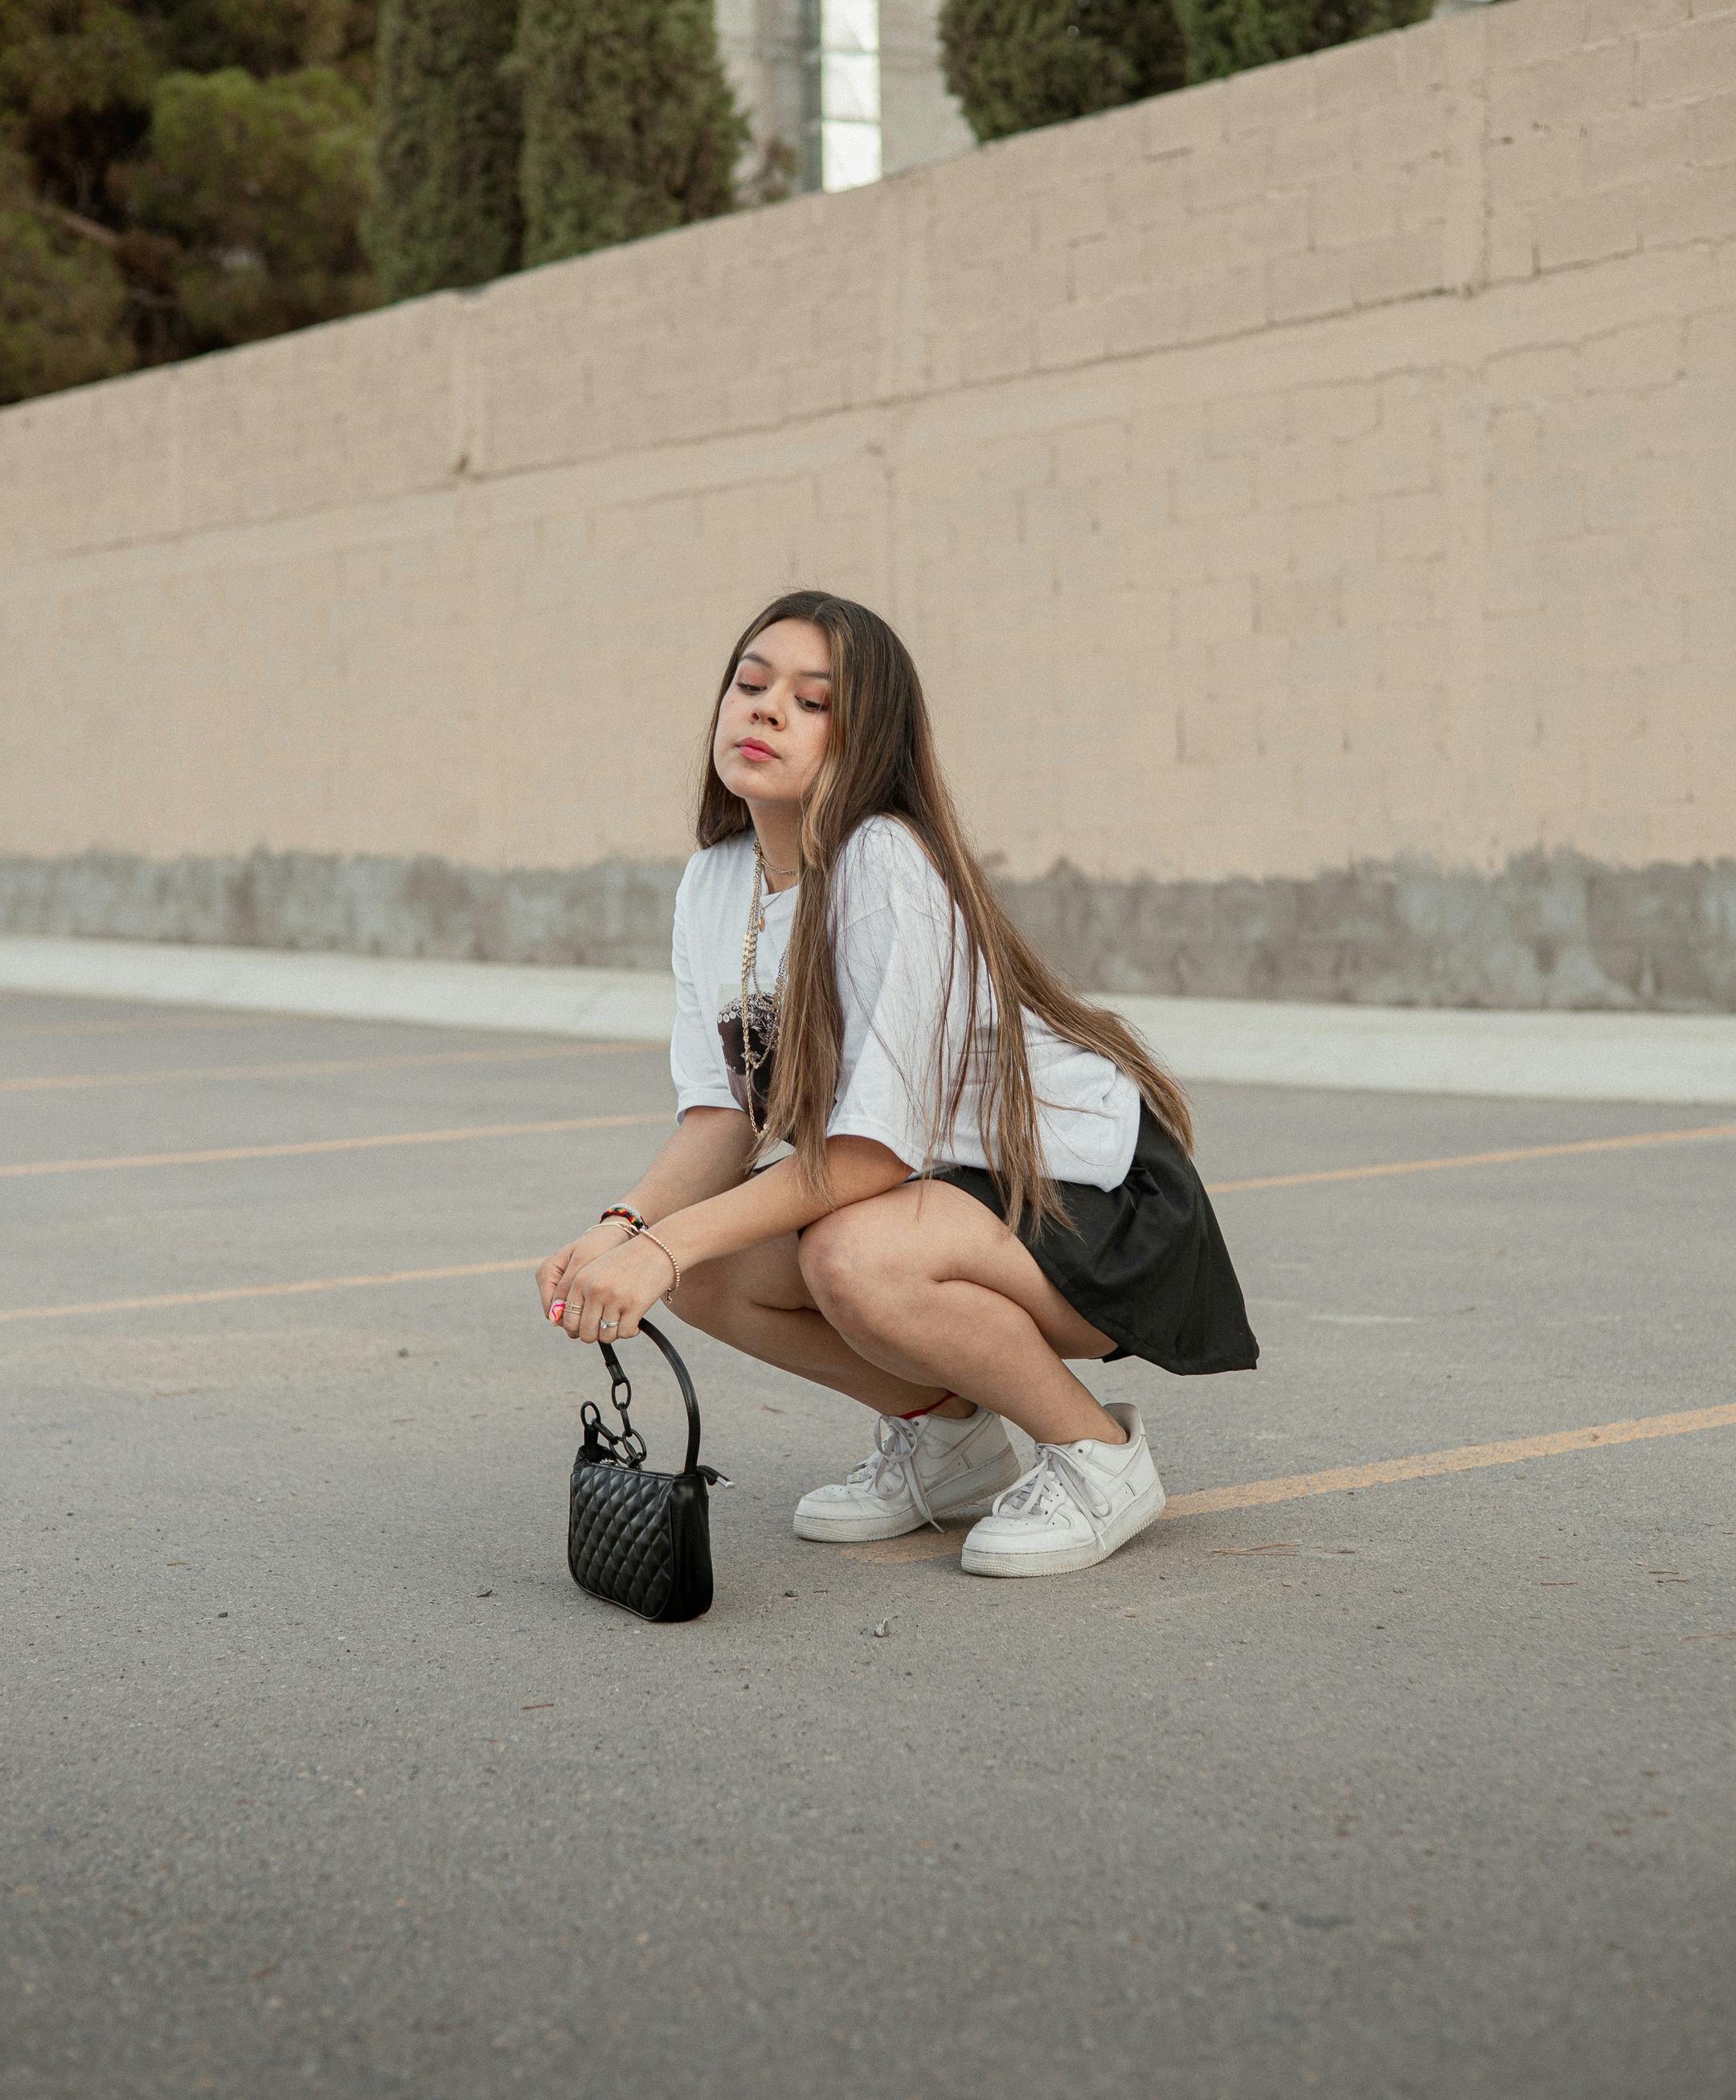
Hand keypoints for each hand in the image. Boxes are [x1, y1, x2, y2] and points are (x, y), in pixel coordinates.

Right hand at [535, 1222, 632, 1323]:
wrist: (612, 1237)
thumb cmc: (599, 1246)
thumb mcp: (583, 1263)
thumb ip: (567, 1287)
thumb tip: (554, 1314)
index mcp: (546, 1273)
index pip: (551, 1310)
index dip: (569, 1319)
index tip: (592, 1317)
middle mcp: (549, 1281)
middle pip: (558, 1315)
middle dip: (577, 1317)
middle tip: (600, 1312)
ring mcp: (559, 1286)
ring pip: (567, 1314)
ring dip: (584, 1315)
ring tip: (603, 1306)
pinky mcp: (571, 1290)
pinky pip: (576, 1308)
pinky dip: (588, 1309)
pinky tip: (602, 1304)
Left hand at [545, 1232, 677, 1344]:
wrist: (656, 1249)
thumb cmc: (624, 1263)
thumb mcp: (595, 1272)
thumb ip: (578, 1296)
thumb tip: (563, 1326)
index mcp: (580, 1280)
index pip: (567, 1319)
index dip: (576, 1329)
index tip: (588, 1326)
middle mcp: (595, 1289)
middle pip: (584, 1332)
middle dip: (594, 1334)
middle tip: (605, 1326)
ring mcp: (615, 1298)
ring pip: (605, 1336)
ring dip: (613, 1333)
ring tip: (620, 1321)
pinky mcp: (635, 1305)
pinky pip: (624, 1333)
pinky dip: (629, 1331)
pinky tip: (634, 1321)